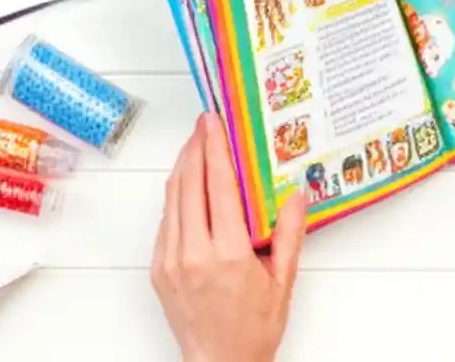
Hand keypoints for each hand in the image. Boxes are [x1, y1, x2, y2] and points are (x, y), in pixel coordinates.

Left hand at [152, 113, 308, 361]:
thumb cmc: (252, 330)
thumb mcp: (282, 282)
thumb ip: (289, 234)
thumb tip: (296, 194)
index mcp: (228, 255)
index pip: (218, 186)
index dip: (215, 149)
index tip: (214, 124)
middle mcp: (193, 254)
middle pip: (188, 184)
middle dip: (195, 148)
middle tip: (204, 124)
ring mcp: (171, 261)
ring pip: (172, 199)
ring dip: (183, 167)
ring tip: (195, 146)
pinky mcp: (158, 268)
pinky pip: (166, 221)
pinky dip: (176, 196)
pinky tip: (187, 185)